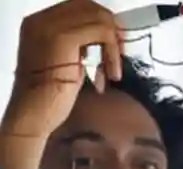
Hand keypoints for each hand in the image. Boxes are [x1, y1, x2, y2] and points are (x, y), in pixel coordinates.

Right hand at [2, 0, 122, 140]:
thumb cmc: (51, 97)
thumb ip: (80, 45)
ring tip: (113, 69)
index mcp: (39, 23)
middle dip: (112, 30)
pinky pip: (101, 32)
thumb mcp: (67, 62)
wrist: (33, 115)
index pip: (81, 8)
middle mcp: (41, 20)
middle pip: (90, 8)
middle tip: (120, 54)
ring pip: (98, 18)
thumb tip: (108, 37)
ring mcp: (49, 26)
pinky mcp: (62, 38)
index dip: (104, 24)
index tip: (116, 47)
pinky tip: (111, 74)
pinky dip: (113, 52)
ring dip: (114, 44)